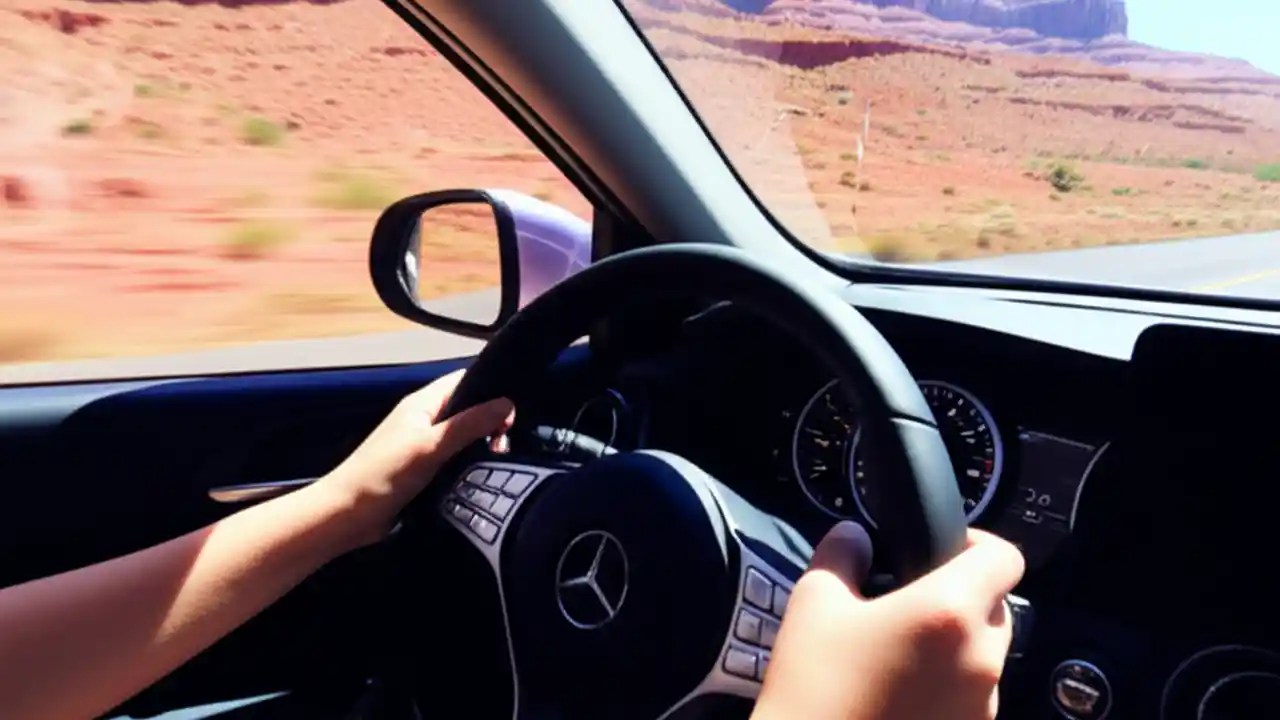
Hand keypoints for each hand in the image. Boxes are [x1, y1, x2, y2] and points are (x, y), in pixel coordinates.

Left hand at [316, 369, 514, 548]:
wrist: (347, 516)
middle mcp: (423, 420)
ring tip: (501, 459)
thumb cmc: (383, 475)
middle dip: (490, 421)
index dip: (490, 388)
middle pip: (466, 409)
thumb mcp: (431, 447)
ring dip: (481, 445)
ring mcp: (422, 446)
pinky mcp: (423, 471)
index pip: (463, 381)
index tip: (512, 411)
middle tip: (507, 443)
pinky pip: (454, 459)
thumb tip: (507, 404)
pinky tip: (485, 475)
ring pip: (462, 437)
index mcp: (421, 404)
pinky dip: (470, 464)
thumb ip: (468, 425)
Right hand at [753, 523, 1024, 719]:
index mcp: (948, 612)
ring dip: (954, 648)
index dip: (978, 544)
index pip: (1005, 558)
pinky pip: (971, 698)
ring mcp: (982, 706)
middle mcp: (980, 660)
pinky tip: (900, 695)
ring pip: (985, 657)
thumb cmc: (814, 686)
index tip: (943, 551)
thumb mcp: (813, 603)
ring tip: (899, 657)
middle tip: (908, 605)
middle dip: (961, 599)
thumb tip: (855, 536)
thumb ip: (842, 553)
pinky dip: (946, 688)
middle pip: (996, 608)